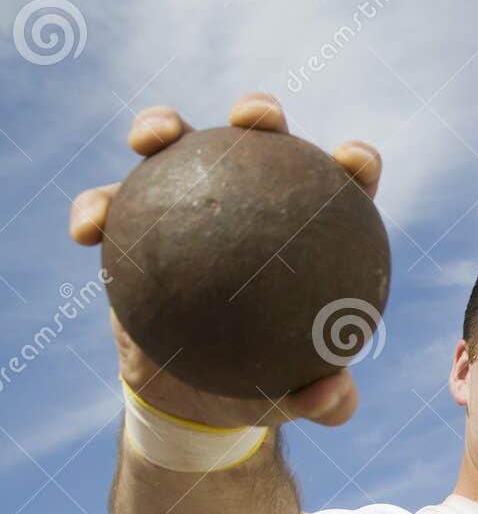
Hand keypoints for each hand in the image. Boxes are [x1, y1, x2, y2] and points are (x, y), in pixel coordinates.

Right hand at [70, 92, 381, 429]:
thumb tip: (335, 396)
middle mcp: (251, 205)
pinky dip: (96, 208)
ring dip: (162, 125)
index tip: (354, 161)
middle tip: (253, 121)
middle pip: (260, 141)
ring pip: (178, 148)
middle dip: (259, 113)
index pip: (343, 186)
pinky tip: (87, 227)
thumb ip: (327, 400)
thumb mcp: (296, 398)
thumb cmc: (261, 384)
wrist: (196, 396)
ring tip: (151, 139)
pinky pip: (112, 206)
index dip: (355, 162)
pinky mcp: (137, 224)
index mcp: (308, 234)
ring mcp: (190, 207)